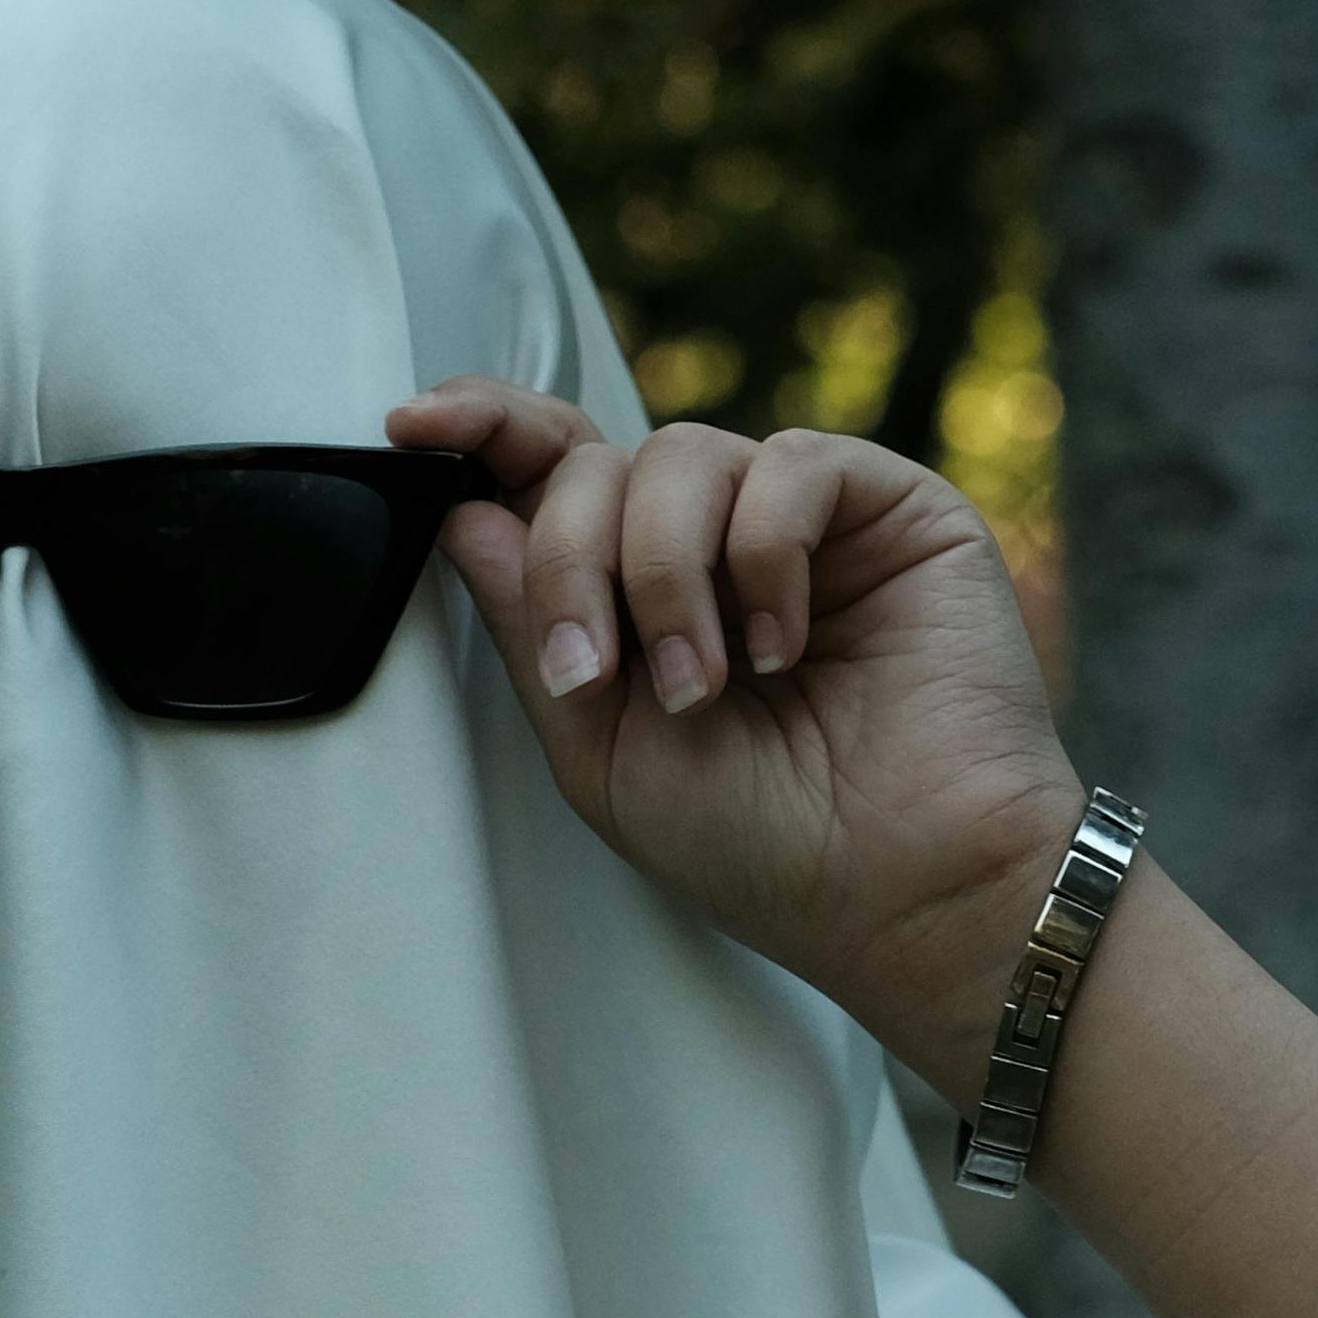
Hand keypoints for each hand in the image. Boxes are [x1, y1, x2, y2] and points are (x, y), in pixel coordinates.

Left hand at [393, 379, 1084, 1091]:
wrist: (903, 889)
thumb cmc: (762, 847)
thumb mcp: (603, 756)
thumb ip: (530, 633)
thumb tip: (462, 513)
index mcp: (637, 597)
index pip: (551, 476)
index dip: (484, 431)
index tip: (414, 427)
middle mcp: (712, 544)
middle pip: (598, 465)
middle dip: (573, 561)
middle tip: (597, 673)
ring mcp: (799, 519)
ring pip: (682, 456)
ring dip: (667, 575)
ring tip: (707, 687)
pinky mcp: (885, 505)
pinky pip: (788, 465)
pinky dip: (765, 555)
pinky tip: (784, 646)